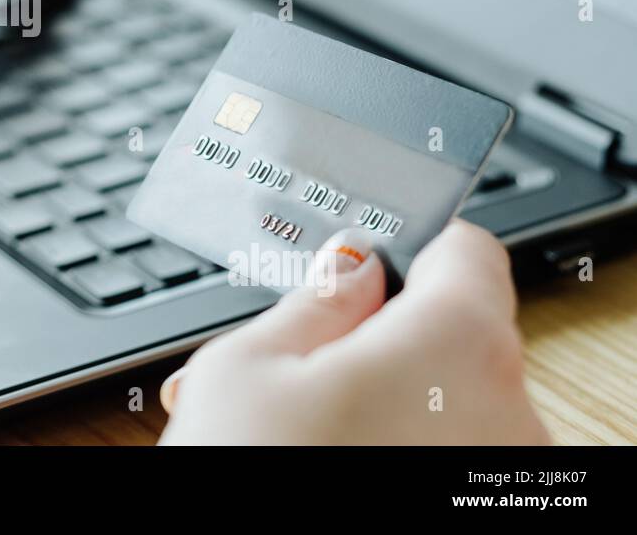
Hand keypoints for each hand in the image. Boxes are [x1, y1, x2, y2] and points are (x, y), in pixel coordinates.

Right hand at [158, 220, 550, 444]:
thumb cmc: (250, 480)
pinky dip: (390, 451)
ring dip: (373, 403)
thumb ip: (314, 301)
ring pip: (442, 406)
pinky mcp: (488, 520)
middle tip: (285, 362)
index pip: (464, 250)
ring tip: (282, 430)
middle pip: (450, 336)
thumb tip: (350, 268)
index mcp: (456, 344)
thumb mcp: (245, 367)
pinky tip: (314, 465)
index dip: (403, 245)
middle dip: (369, 339)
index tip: (358, 262)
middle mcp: (508, 413)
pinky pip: (446, 458)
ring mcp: (504, 480)